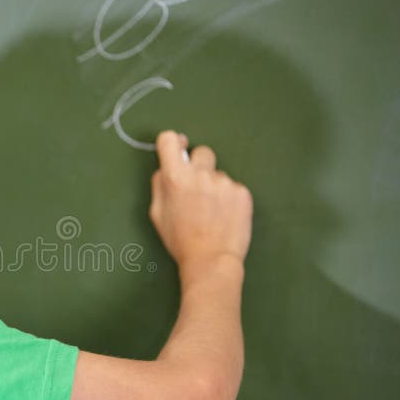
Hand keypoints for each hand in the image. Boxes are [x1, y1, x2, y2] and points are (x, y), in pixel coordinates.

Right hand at [148, 131, 252, 274]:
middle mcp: (201, 175)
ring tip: (212, 212)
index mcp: (176, 178)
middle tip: (197, 189)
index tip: (179, 148)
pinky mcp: (242, 192)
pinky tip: (224, 216)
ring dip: (214, 187)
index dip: (173, 142)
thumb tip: (166, 168)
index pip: (169, 140)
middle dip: (198, 166)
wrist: (210, 260)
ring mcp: (224, 182)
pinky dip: (229, 198)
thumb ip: (160, 185)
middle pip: (201, 152)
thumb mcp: (157, 214)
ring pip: (218, 175)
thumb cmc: (180, 239)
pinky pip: (233, 187)